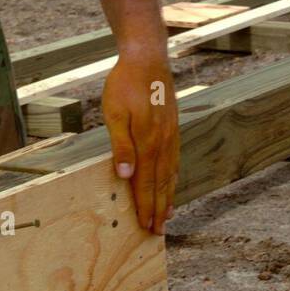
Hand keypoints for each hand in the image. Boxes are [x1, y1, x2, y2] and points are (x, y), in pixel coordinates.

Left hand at [102, 50, 178, 234]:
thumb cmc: (125, 84)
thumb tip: (126, 176)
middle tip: (158, 232)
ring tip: (167, 215)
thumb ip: (121, 145)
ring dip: (167, 196)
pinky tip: (171, 182)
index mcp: (148, 142)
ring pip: (171, 173)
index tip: (147, 227)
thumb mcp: (115, 113)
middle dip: (159, 209)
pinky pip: (174, 159)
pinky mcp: (172, 127)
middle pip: (161, 183)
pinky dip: (173, 177)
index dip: (146, 207)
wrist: (148, 58)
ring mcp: (171, 135)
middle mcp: (163, 142)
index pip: (146, 183)